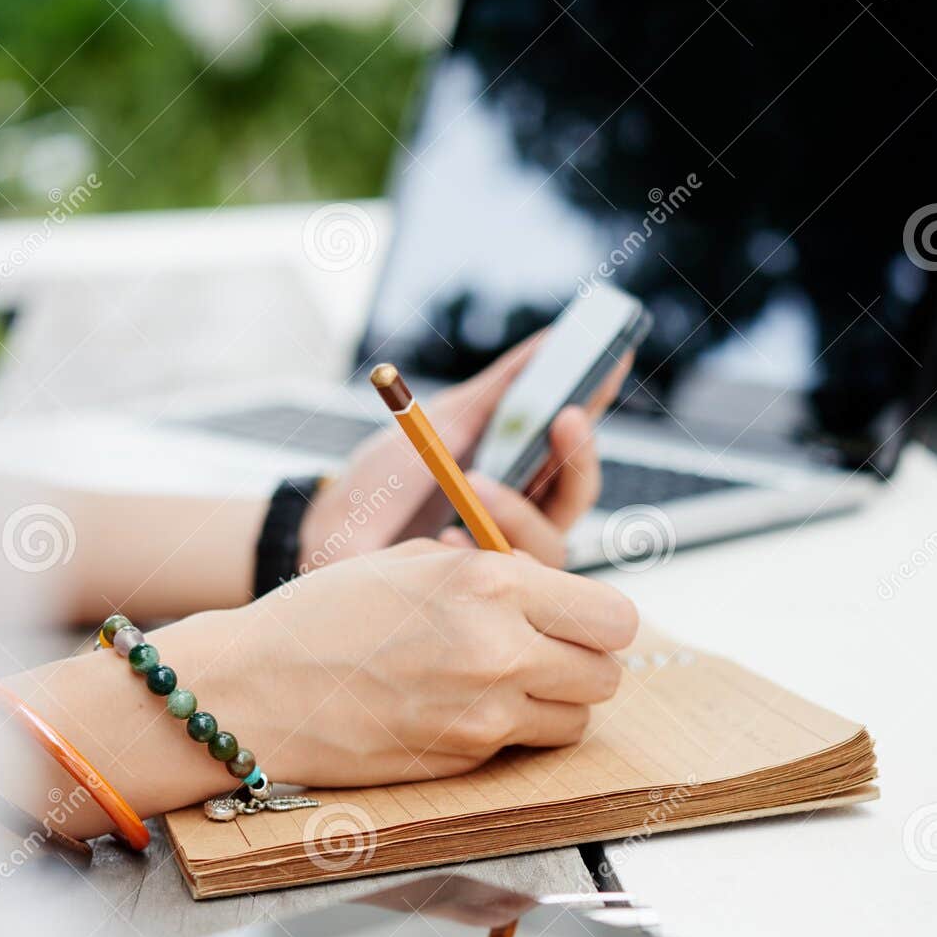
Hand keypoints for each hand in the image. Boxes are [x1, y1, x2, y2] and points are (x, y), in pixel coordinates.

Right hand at [236, 539, 637, 784]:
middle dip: (585, 665)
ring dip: (554, 706)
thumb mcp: (413, 563)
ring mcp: (484, 714)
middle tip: (547, 654)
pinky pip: (521, 747)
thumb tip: (550, 590)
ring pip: (576, 722)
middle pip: (607, 675)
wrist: (256, 689)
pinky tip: (459, 709)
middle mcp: (499, 650)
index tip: (581, 622)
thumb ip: (493, 572)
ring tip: (505, 685)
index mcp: (491, 583)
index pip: (613, 617)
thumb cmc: (323, 617)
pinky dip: (507, 733)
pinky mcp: (463, 759)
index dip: (601, 622)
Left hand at [301, 335, 632, 571]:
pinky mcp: (480, 597)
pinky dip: (482, 554)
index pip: (574, 449)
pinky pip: (507, 584)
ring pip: (550, 544)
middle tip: (563, 417)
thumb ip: (503, 387)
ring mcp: (506, 561)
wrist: (330, 534)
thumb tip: (553, 339)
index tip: (606, 373)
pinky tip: (449, 538)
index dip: (596, 416)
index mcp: (521, 476)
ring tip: (476, 484)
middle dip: (576, 458)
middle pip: (577, 495)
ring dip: (518, 512)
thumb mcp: (446, 422)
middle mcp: (524, 521)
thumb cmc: (385, 479)